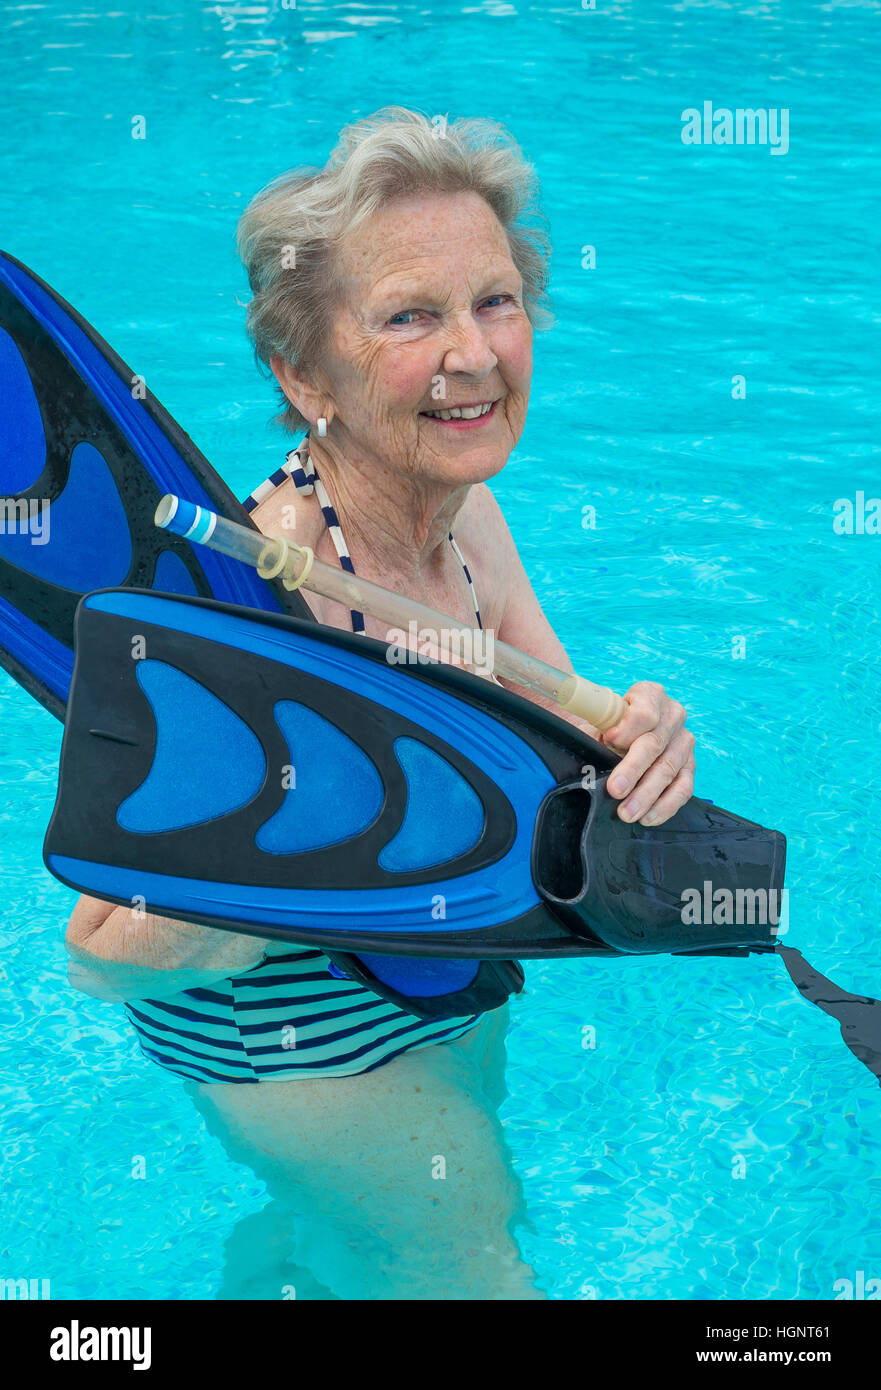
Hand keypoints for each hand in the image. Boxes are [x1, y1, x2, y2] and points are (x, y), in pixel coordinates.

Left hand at [600, 682, 695, 825]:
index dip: (625, 730)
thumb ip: (594, 728)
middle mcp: (672, 714)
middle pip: (654, 744)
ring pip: (668, 769)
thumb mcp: (599, 718)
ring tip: (627, 813)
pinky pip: (684, 787)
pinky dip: (666, 805)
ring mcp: (684, 740)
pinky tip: (648, 817)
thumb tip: (585, 751)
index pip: (643, 713)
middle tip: (615, 791)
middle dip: (632, 770)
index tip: (607, 742)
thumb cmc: (608, 724)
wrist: (623, 730)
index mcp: (650, 694)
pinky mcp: (690, 765)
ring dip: (647, 794)